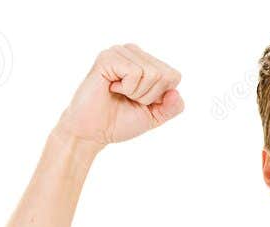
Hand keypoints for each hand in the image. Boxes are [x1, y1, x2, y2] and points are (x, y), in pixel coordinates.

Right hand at [56, 44, 183, 147]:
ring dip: (138, 93)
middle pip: (165, 74)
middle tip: (129, 98)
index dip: (162, 96)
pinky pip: (135, 72)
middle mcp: (134, 53)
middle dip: (150, 95)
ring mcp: (120, 52)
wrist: (94, 131)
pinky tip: (112, 88)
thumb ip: (172, 107)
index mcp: (147, 63)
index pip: (174, 75)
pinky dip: (128, 88)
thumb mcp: (156, 116)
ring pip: (152, 73)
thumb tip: (175, 93)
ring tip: (120, 93)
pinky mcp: (107, 57)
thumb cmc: (121, 121)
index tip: (142, 101)